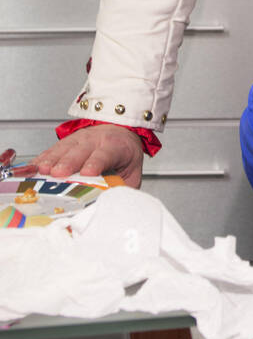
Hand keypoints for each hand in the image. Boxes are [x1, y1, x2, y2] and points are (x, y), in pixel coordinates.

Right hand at [25, 125, 145, 186]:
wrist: (121, 132)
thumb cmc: (124, 155)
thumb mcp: (132, 172)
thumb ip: (124, 188)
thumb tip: (115, 206)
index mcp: (115, 146)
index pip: (105, 155)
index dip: (95, 163)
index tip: (87, 173)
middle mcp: (96, 140)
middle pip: (80, 151)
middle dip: (69, 162)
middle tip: (58, 174)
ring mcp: (79, 139)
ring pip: (64, 148)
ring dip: (52, 159)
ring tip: (42, 170)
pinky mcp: (66, 142)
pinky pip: (52, 149)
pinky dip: (42, 158)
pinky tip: (35, 167)